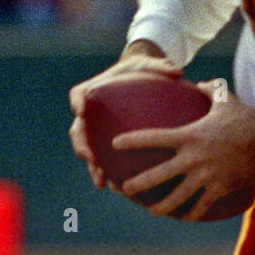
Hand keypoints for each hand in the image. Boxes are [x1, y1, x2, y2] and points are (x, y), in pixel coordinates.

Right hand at [68, 40, 181, 189]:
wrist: (140, 79)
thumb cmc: (142, 71)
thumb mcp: (151, 67)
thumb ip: (161, 67)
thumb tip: (176, 71)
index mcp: (94, 91)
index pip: (79, 94)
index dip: (77, 102)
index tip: (81, 109)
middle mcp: (91, 114)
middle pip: (79, 131)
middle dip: (82, 146)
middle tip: (90, 157)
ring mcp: (97, 131)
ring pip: (89, 152)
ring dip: (93, 168)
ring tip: (102, 182)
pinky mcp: (107, 144)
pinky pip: (105, 161)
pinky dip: (110, 174)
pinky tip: (119, 188)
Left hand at [111, 79, 254, 221]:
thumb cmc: (247, 120)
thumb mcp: (227, 100)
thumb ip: (210, 90)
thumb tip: (199, 83)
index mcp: (190, 136)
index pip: (154, 138)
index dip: (133, 141)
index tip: (115, 144)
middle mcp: (193, 158)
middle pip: (158, 176)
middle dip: (137, 185)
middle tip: (124, 190)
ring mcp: (206, 176)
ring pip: (177, 198)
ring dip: (161, 207)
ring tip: (151, 211)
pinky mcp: (220, 189)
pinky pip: (201, 206)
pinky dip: (191, 214)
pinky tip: (184, 218)